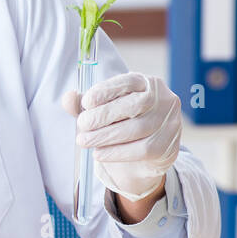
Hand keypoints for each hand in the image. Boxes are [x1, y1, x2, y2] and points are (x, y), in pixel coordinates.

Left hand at [63, 72, 181, 200]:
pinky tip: (99, 154)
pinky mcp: (167, 145)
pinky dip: (116, 152)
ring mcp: (169, 122)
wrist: (145, 156)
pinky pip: (141, 149)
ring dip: (105, 136)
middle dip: (103, 116)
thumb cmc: (122, 123)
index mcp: (147, 83)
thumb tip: (67, 98)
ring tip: (84, 141)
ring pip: (136, 129)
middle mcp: (163, 99)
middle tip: (81, 125)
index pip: (128, 81)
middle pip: (133, 106)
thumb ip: (85, 103)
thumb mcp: (103, 109)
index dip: (106, 91)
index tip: (86, 102)